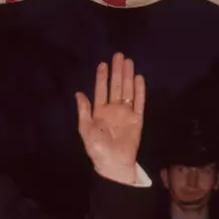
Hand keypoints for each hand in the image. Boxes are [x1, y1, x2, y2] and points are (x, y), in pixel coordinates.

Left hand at [75, 52, 145, 185]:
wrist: (113, 163)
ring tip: (128, 61)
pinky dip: (139, 90)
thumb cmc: (97, 148)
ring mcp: (126, 113)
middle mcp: (113, 110)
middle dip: (117, 71)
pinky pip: (139, 102)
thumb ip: (83, 111)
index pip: (101, 91)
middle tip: (118, 55)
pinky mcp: (137, 119)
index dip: (102, 77)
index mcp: (99, 112)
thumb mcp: (85, 129)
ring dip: (127, 76)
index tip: (103, 64)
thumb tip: (78, 93)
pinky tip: (138, 78)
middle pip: (116, 86)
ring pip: (127, 90)